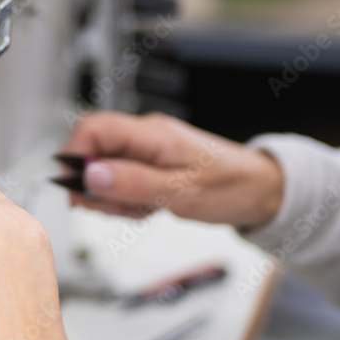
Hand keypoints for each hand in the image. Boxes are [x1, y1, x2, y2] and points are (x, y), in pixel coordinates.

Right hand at [63, 112, 283, 228]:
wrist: (264, 191)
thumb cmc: (232, 188)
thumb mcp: (180, 192)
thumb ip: (133, 183)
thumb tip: (89, 174)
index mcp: (151, 133)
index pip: (92, 128)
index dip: (75, 157)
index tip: (79, 190)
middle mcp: (145, 135)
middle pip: (92, 149)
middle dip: (93, 184)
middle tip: (113, 210)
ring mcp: (147, 148)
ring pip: (103, 167)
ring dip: (109, 195)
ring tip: (137, 211)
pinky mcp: (150, 162)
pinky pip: (120, 177)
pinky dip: (123, 197)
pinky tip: (144, 208)